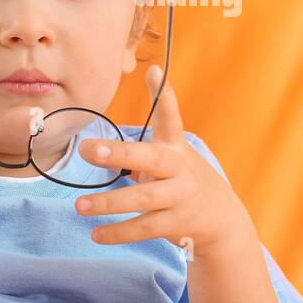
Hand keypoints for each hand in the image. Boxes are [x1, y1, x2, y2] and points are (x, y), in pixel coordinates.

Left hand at [74, 65, 255, 258]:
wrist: (222, 220)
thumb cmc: (185, 177)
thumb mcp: (176, 146)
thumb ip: (162, 115)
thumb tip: (152, 68)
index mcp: (175, 146)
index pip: (171, 117)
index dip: (164, 96)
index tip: (154, 71)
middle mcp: (179, 168)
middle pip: (150, 159)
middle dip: (118, 154)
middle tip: (86, 149)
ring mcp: (179, 197)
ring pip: (143, 199)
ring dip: (110, 203)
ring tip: (80, 206)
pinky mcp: (176, 223)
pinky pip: (143, 228)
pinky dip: (118, 232)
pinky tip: (95, 234)